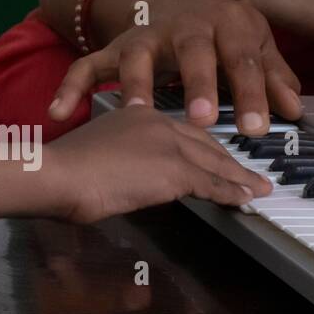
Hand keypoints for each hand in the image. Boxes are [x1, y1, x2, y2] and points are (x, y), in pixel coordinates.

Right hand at [48, 0, 302, 135]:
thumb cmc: (219, 29)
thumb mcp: (252, 41)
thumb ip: (272, 76)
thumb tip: (293, 110)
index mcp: (225, 23)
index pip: (242, 58)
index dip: (251, 92)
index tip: (256, 127)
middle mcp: (182, 26)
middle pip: (191, 52)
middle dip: (196, 82)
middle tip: (199, 117)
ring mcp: (144, 36)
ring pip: (137, 56)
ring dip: (136, 84)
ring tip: (137, 113)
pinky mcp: (113, 48)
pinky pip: (86, 66)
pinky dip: (70, 87)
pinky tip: (58, 112)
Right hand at [48, 105, 271, 223]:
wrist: (57, 174)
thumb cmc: (63, 168)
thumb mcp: (94, 150)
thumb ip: (116, 153)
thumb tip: (126, 172)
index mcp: (135, 113)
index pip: (178, 129)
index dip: (200, 146)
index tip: (213, 156)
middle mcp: (156, 121)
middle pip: (203, 143)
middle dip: (227, 160)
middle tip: (246, 174)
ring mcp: (167, 144)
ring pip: (213, 163)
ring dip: (238, 178)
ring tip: (256, 188)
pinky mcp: (174, 170)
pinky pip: (212, 185)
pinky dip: (232, 193)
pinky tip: (245, 200)